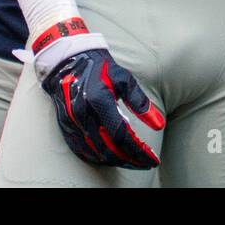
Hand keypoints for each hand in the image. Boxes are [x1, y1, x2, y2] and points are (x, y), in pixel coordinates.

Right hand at [33, 19, 163, 168]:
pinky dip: (99, 158)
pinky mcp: (65, 127)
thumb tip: (159, 125)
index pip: (121, 135)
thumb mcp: (124, 79)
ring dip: (116, 161)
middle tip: (145, 163)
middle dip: (130, 160)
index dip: (138, 150)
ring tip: (133, 162)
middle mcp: (83, 115)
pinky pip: (82, 150)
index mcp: (99, 100)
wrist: (68, 61)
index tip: (152, 159)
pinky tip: (112, 159)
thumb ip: (141, 103)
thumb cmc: (101, 69)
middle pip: (109, 149)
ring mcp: (72, 123)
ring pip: (96, 153)